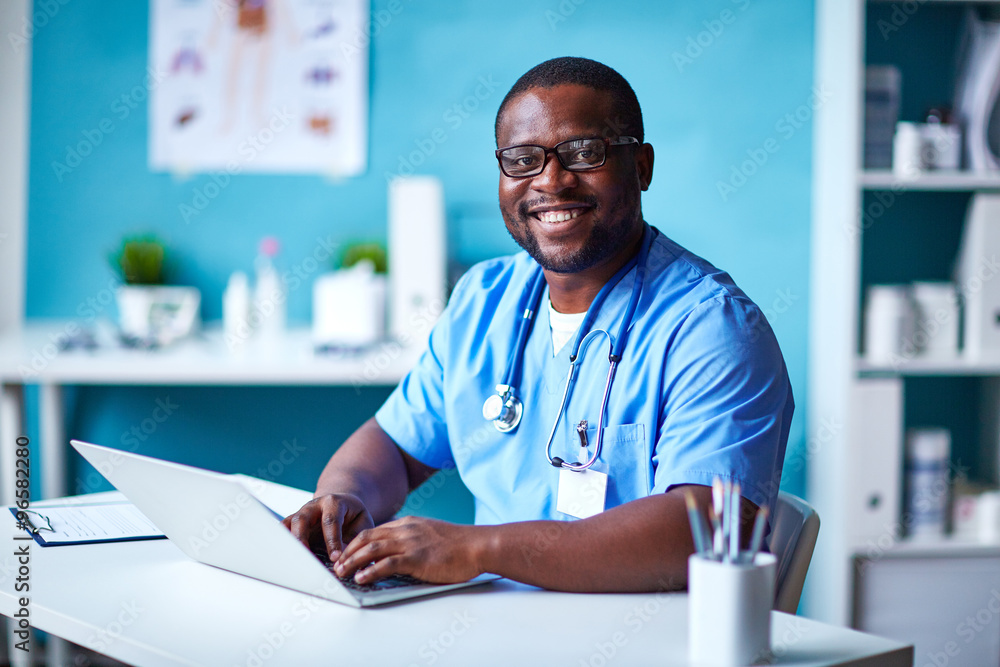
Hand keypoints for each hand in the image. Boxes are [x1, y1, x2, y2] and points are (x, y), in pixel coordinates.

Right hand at [282, 494, 373, 560]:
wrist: (343, 504)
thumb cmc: (354, 516)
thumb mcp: (361, 524)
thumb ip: (354, 540)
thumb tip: (343, 560)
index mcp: (333, 502)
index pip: (330, 521)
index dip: (332, 540)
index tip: (335, 558)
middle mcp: (314, 506)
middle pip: (302, 520)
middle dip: (302, 539)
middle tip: (307, 559)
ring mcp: (301, 514)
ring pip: (288, 525)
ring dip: (290, 543)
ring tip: (294, 561)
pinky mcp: (293, 523)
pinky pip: (283, 531)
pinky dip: (283, 543)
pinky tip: (286, 558)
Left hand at [334, 516, 485, 584]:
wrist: (477, 545)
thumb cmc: (459, 545)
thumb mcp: (431, 535)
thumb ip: (414, 540)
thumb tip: (400, 553)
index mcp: (409, 524)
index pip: (375, 531)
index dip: (357, 543)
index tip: (346, 554)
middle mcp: (406, 530)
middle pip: (367, 537)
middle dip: (348, 551)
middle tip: (337, 564)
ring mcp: (411, 543)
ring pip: (372, 549)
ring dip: (353, 561)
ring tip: (341, 573)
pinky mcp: (417, 558)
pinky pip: (387, 563)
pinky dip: (370, 571)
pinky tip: (362, 578)